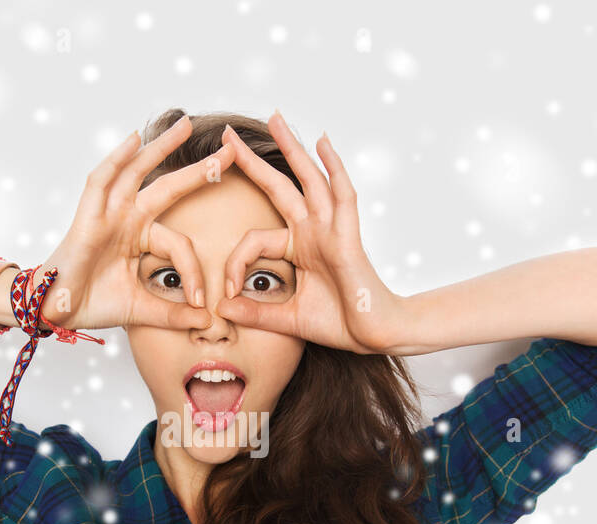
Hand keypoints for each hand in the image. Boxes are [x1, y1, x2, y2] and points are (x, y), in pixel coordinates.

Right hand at [36, 115, 233, 332]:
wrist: (57, 311)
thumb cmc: (93, 303)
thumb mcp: (142, 310)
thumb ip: (172, 314)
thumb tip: (206, 321)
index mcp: (142, 239)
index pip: (181, 245)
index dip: (193, 272)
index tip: (201, 302)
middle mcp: (128, 219)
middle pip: (169, 187)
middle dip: (199, 170)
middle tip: (229, 150)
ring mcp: (109, 213)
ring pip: (138, 172)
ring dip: (161, 148)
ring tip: (185, 125)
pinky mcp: (89, 215)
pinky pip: (101, 181)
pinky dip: (116, 159)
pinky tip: (134, 139)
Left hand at [213, 111, 406, 354]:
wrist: (376, 333)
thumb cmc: (340, 323)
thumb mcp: (287, 319)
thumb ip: (256, 313)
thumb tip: (220, 309)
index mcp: (298, 247)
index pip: (254, 238)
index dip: (235, 262)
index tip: (227, 291)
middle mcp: (313, 230)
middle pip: (279, 186)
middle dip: (253, 161)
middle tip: (227, 136)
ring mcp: (332, 228)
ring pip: (310, 179)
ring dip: (292, 148)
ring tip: (275, 118)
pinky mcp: (348, 235)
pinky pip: (342, 194)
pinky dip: (334, 167)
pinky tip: (324, 142)